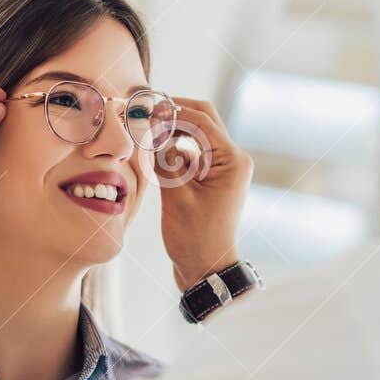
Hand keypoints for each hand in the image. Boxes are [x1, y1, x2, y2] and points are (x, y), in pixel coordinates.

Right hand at [154, 97, 252, 290]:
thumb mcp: (177, 197)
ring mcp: (223, 169)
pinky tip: (155, 157)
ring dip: (171, 134)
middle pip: (202, 121)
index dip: (173, 111)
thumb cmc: (196, 238)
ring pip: (194, 136)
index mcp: (232, 161)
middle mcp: (233, 160)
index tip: (147, 110)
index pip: (202, 120)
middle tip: (146, 115)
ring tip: (146, 137)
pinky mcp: (211, 178)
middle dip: (174, 116)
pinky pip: (191, 154)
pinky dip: (173, 152)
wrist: (207, 269)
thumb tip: (154, 130)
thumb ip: (166, 160)